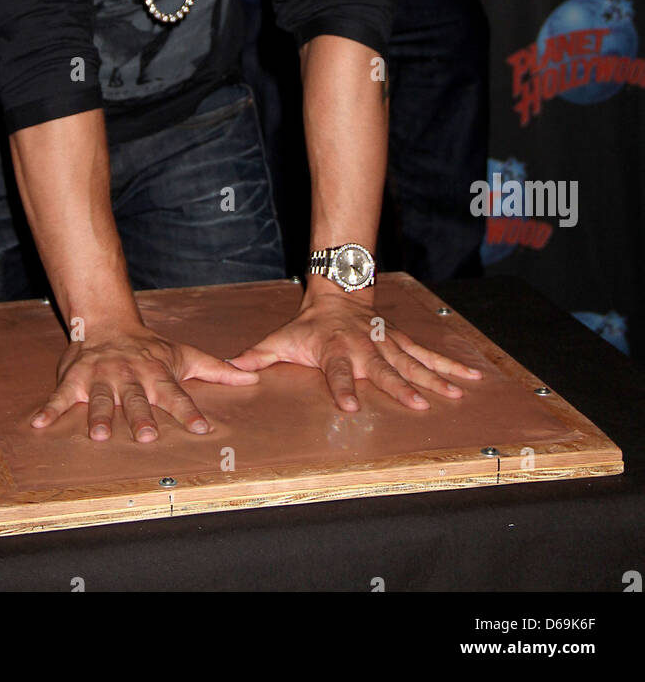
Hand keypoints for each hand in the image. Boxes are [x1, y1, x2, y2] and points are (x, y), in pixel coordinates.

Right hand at [31, 323, 258, 441]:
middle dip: (140, 417)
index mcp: (155, 373)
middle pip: (136, 399)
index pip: (176, 394)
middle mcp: (129, 376)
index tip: (202, 428)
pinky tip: (39, 424)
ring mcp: (100, 377)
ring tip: (96, 435)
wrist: (108, 322)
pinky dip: (50, 408)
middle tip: (146, 436)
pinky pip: (60, 395)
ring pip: (99, 398)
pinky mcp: (75, 379)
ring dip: (97, 416)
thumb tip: (252, 378)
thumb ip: (217, 370)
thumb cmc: (150, 348)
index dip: (189, 411)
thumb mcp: (185, 355)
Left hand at [228, 288, 482, 412]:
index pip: (337, 373)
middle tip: (419, 405)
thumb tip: (230, 371)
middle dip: (401, 387)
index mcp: (335, 351)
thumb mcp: (280, 339)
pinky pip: (428, 355)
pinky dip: (450, 365)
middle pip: (384, 370)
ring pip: (413, 362)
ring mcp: (387, 345)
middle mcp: (365, 348)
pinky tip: (471, 378)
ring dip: (435, 378)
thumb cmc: (308, 326)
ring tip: (455, 394)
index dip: (342, 388)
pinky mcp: (402, 343)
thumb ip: (258, 357)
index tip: (350, 407)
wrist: (337, 294)